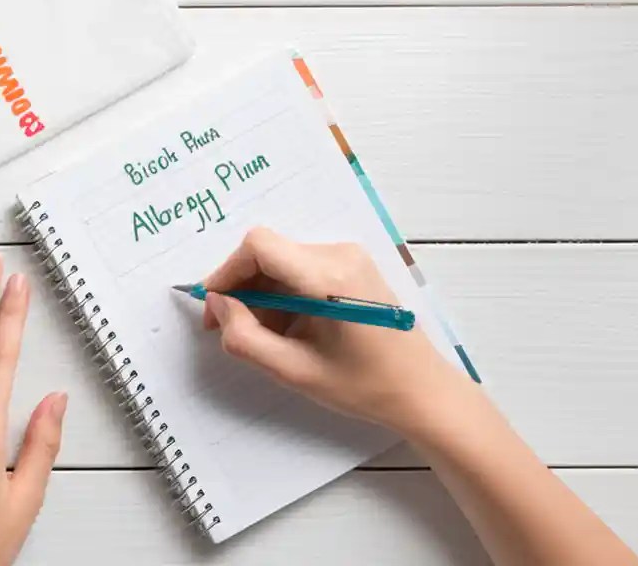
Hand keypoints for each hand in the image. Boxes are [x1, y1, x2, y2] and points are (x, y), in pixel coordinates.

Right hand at [202, 227, 469, 434]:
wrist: (422, 390)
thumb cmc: (364, 386)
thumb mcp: (295, 371)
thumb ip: (245, 338)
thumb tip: (218, 305)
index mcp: (328, 277)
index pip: (258, 246)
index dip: (227, 272)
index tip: (214, 308)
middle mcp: (340, 254)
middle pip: (268, 253)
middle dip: (243, 289)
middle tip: (231, 330)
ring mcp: (350, 257)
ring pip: (283, 262)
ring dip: (263, 295)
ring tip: (267, 337)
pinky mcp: (354, 266)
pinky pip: (302, 268)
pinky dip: (285, 294)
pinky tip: (290, 329)